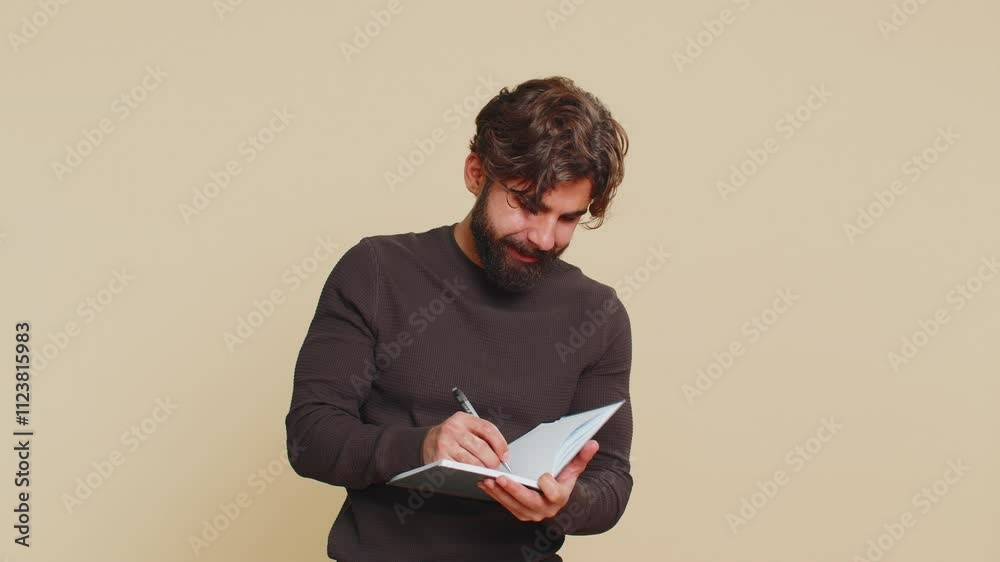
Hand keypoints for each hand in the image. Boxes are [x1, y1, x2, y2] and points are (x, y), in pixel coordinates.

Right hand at [422, 412, 509, 467]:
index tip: (505, 456)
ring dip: (482, 469)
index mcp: (463, 419)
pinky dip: (470, 474)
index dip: (500, 444)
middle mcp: (453, 429)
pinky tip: (472, 474)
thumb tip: (503, 453)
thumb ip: (484, 435)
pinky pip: (461, 470)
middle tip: (494, 466)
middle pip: (482, 448)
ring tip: (485, 471)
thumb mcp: (466, 427)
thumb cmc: (453, 436)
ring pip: (473, 462)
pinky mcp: (440, 459)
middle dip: (493, 461)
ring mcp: (445, 444)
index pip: (488, 429)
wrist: (427, 442)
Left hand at [477, 439, 598, 521]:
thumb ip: (581, 456)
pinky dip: (494, 494)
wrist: (559, 502)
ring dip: (499, 492)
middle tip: (502, 478)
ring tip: (488, 479)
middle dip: (514, 489)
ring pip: (512, 504)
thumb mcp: (573, 469)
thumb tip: (593, 443)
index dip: (547, 484)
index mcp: (559, 497)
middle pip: (528, 500)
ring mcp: (530, 512)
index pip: (553, 492)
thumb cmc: (564, 482)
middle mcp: (545, 509)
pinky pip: (504, 504)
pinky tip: (485, 483)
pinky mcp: (518, 512)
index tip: (542, 476)